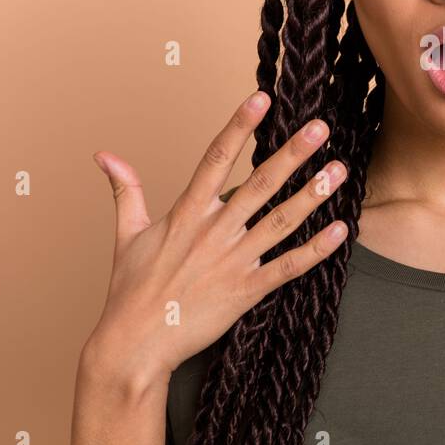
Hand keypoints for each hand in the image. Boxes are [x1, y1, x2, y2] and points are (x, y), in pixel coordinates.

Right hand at [84, 90, 347, 389]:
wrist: (135, 345)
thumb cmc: (130, 290)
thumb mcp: (127, 235)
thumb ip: (126, 190)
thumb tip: (105, 155)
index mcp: (186, 213)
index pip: (216, 159)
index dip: (239, 127)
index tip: (261, 99)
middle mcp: (213, 232)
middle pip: (259, 185)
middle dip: (292, 154)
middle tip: (321, 128)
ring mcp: (232, 261)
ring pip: (280, 222)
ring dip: (312, 195)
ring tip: (340, 171)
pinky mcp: (246, 291)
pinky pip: (287, 267)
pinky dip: (316, 250)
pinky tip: (340, 231)